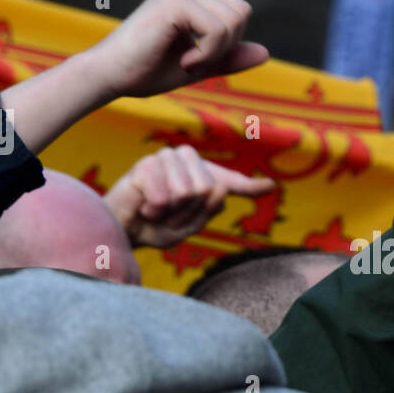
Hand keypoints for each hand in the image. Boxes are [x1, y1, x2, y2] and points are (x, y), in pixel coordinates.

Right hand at [84, 0, 297, 100]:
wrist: (111, 77)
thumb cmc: (148, 71)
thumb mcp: (200, 67)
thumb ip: (230, 58)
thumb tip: (265, 51)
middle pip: (243, 12)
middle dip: (229, 46)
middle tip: (195, 63)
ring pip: (234, 21)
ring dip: (217, 53)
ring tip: (187, 63)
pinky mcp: (176, 1)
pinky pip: (218, 30)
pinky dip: (208, 54)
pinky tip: (185, 63)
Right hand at [104, 145, 275, 247]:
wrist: (123, 233)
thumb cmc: (156, 227)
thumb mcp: (189, 225)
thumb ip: (209, 208)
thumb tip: (221, 189)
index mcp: (201, 176)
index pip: (229, 182)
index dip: (250, 187)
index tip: (270, 187)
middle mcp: (186, 161)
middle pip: (208, 189)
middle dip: (189, 213)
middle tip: (169, 216)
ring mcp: (166, 159)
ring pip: (188, 192)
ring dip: (171, 212)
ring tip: (156, 212)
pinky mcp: (146, 165)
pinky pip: (164, 196)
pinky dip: (155, 210)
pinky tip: (145, 208)